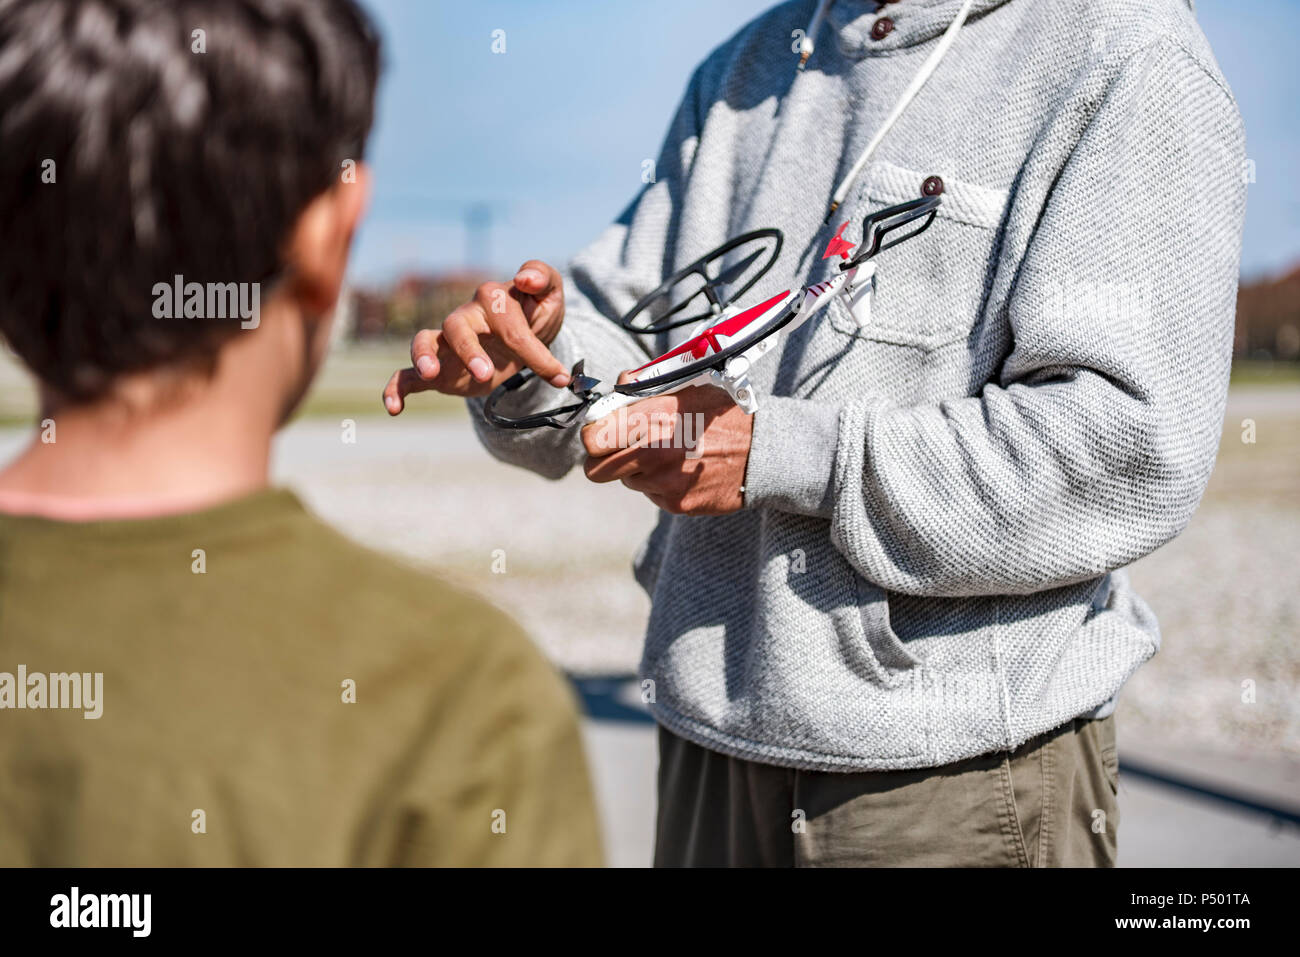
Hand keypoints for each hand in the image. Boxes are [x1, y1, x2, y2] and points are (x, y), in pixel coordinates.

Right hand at [383, 260, 567, 412]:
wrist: (526, 333)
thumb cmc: (536, 311)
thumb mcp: (550, 293)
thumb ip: (542, 278)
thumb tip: (525, 278)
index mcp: (492, 299)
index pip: (511, 327)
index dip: (535, 353)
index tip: (559, 376)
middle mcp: (465, 318)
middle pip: (456, 326)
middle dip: (468, 349)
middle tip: (485, 373)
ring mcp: (447, 343)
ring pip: (423, 341)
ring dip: (423, 356)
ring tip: (429, 373)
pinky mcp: (437, 368)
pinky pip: (406, 376)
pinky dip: (396, 389)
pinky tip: (394, 408)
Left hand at [580, 384, 752, 515]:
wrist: (764, 452)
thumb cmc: (722, 415)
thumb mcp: (686, 387)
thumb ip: (643, 386)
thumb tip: (615, 386)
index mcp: (651, 418)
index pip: (592, 438)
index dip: (593, 437)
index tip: (600, 434)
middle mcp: (652, 452)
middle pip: (596, 469)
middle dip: (603, 459)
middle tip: (619, 450)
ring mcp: (663, 482)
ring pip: (626, 481)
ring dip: (637, 470)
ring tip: (668, 455)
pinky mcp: (675, 503)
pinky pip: (652, 494)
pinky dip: (661, 484)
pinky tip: (685, 469)